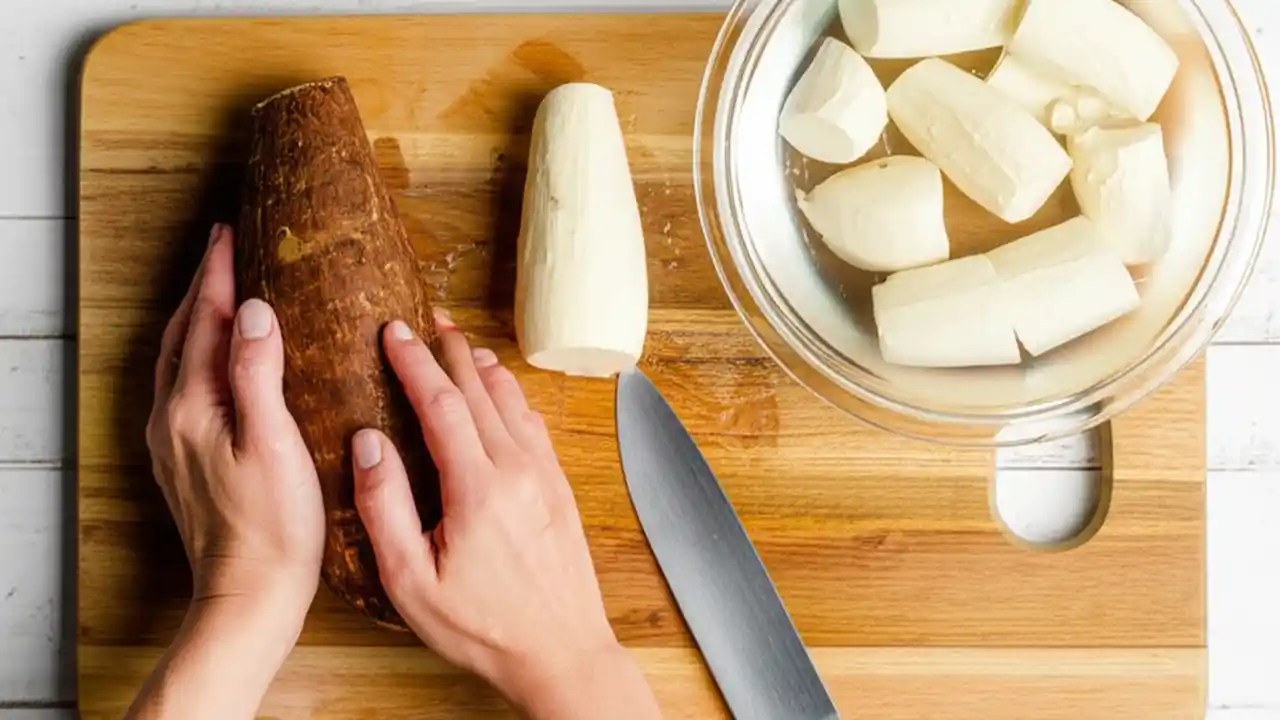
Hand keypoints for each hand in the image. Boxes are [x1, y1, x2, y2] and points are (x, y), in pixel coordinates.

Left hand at [131, 223, 324, 718]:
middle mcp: (172, 418)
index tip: (231, 232)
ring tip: (221, 292)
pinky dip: (200, 354)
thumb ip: (257, 372)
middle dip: (202, 287)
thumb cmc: (275, 525)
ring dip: (197, 319)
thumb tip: (251, 308)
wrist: (250, 593)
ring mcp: (173, 441)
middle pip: (183, 334)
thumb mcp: (274, 442)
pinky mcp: (185, 460)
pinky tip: (220, 360)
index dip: (218, 273)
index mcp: (192, 407)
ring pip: (179, 360)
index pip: (204, 320)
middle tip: (225, 248)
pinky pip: (185, 386)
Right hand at [352, 316, 661, 719]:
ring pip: (513, 401)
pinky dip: (513, 396)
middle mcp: (518, 471)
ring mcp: (545, 477)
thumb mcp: (411, 582)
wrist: (561, 652)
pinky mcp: (560, 489)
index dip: (415, 361)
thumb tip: (368, 443)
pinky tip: (503, 393)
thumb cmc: (482, 628)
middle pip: (481, 389)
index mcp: (478, 489)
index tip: (393, 331)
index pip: (442, 404)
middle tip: (425, 319)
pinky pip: (535, 424)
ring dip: (483, 366)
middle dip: (448, 349)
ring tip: (460, 342)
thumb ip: (384, 508)